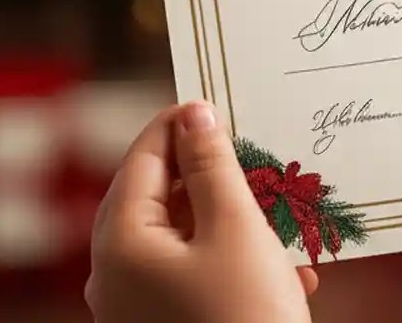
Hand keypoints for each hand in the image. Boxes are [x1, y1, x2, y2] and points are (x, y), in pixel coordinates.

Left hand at [86, 101, 317, 322]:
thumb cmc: (244, 316)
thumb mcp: (236, 228)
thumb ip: (213, 166)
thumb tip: (195, 115)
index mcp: (120, 240)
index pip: (145, 155)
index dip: (184, 123)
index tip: (223, 100)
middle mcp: (115, 271)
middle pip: (163, 196)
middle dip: (219, 178)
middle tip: (262, 160)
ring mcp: (135, 303)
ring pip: (186, 236)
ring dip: (239, 222)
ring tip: (286, 222)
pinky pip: (194, 273)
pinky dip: (236, 261)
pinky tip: (286, 271)